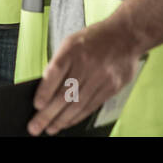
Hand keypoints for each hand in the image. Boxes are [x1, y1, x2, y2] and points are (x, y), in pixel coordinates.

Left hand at [28, 18, 144, 135]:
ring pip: (78, 104)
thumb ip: (59, 62)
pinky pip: (91, 106)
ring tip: (49, 128)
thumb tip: (44, 88)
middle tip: (35, 127)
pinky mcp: (112, 86)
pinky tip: (67, 122)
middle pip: (65, 93)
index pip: (55, 72)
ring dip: (61, 120)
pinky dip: (77, 117)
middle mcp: (87, 63)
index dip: (44, 91)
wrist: (127, 34)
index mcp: (73, 48)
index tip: (36, 105)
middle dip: (48, 114)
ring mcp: (101, 76)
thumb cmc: (95, 38)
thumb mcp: (72, 42)